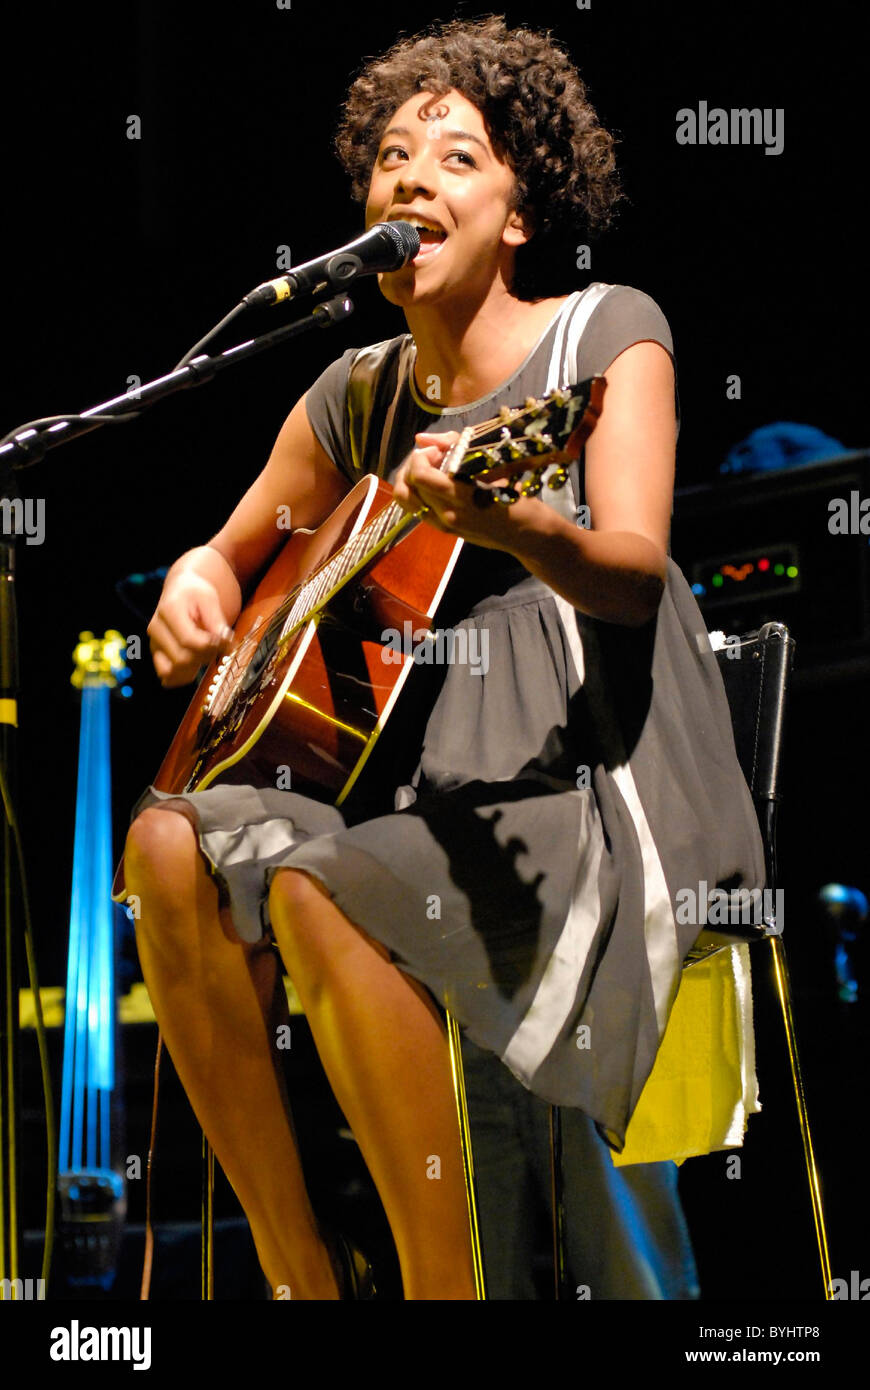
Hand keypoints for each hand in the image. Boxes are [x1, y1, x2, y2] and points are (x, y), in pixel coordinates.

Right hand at [147, 573, 233, 686]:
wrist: (179, 590)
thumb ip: (217, 620)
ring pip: (173, 670)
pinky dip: (182, 677)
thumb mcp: (209, 598)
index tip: (226, 641)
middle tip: (219, 646)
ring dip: (195, 668)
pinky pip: (166, 675)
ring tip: (207, 653)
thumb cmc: (195, 593)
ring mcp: (154, 642)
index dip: (211, 646)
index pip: (189, 640)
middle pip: (182, 658)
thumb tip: (225, 641)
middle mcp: (156, 628)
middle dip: (206, 656)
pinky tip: (196, 667)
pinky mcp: (157, 653)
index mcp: (169, 610)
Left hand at [392, 431, 542, 551]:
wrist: (526, 532)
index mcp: (461, 496)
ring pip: (406, 501)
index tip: (437, 450)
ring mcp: (444, 524)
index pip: (419, 475)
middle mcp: (447, 513)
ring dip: (410, 480)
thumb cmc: (515, 495)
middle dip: (413, 465)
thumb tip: (421, 439)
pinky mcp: (445, 530)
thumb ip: (454, 446)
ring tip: (429, 469)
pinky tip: (434, 484)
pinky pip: (417, 509)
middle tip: (432, 457)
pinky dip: (418, 493)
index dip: (421, 456)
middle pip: (406, 487)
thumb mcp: (492, 464)